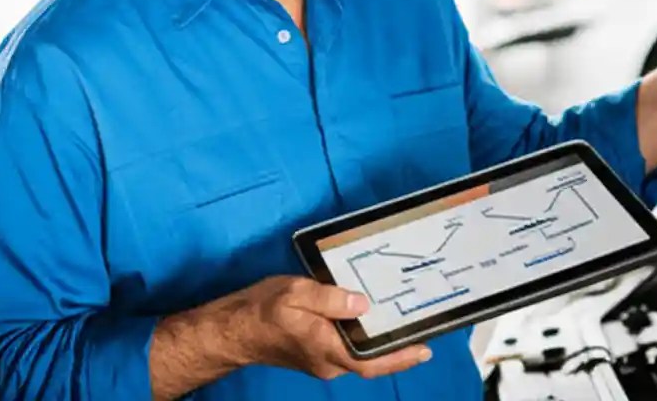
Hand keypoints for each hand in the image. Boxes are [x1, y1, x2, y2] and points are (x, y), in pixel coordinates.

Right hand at [223, 276, 431, 380]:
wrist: (232, 330)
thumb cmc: (262, 310)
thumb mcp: (296, 293)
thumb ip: (330, 299)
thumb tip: (363, 304)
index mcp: (326, 348)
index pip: (371, 362)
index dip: (400, 358)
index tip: (425, 348)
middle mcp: (328, 362)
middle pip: (369, 360)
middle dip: (394, 347)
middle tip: (418, 326)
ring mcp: (320, 362)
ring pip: (356, 355)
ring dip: (376, 342)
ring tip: (398, 318)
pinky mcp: (313, 355)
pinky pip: (344, 349)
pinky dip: (359, 338)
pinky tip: (365, 318)